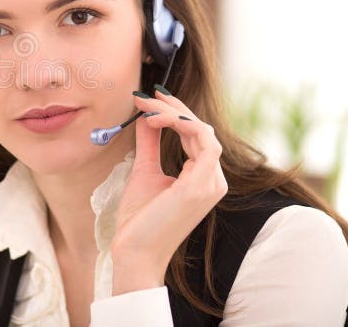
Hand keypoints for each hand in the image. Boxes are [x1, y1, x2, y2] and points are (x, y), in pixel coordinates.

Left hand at [110, 86, 227, 294]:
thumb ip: (149, 143)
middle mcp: (213, 180)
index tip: (148, 100)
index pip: (195, 135)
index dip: (174, 113)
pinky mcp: (202, 184)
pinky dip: (180, 124)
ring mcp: (211, 183)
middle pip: (200, 129)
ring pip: (202, 130)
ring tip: (145, 108)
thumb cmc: (139, 219)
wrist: (134, 251)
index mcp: (203, 178)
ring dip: (173, 113)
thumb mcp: (144, 170)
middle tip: (145, 96)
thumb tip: (145, 116)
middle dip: (172, 108)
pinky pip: (202, 140)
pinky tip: (155, 120)